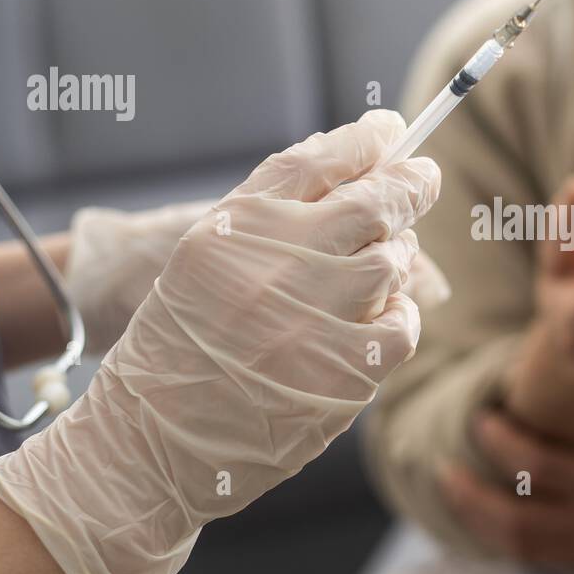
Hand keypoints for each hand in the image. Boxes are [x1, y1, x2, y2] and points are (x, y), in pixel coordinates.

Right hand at [0, 109, 439, 573]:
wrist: (149, 443)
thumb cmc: (182, 344)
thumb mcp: (202, 259)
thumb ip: (274, 208)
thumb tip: (361, 159)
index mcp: (234, 229)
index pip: (316, 162)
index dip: (364, 140)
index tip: (393, 130)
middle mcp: (274, 264)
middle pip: (372, 203)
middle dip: (409, 185)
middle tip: (424, 179)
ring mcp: (312, 318)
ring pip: (392, 261)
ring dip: (395, 258)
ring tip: (377, 267)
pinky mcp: (342, 373)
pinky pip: (402, 325)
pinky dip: (400, 317)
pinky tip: (378, 322)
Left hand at [442, 403, 573, 564]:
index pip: (541, 466)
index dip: (501, 444)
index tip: (484, 412)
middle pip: (519, 507)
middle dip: (486, 470)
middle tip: (472, 430)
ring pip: (515, 535)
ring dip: (473, 506)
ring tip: (448, 475)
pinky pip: (524, 550)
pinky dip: (488, 528)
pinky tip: (466, 502)